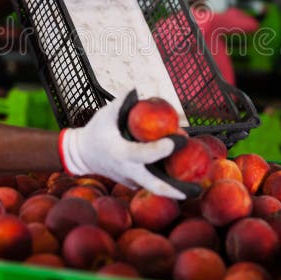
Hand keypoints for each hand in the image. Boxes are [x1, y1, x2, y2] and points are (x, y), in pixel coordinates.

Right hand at [59, 91, 186, 199]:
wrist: (82, 155)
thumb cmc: (95, 132)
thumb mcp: (106, 115)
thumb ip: (122, 103)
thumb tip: (137, 90)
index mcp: (121, 153)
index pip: (144, 154)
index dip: (162, 148)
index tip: (179, 138)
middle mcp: (128, 171)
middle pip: (155, 186)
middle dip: (177, 189)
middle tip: (197, 186)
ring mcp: (131, 180)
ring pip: (157, 186)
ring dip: (178, 186)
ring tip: (199, 183)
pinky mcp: (134, 183)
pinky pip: (153, 181)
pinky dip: (168, 178)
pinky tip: (186, 174)